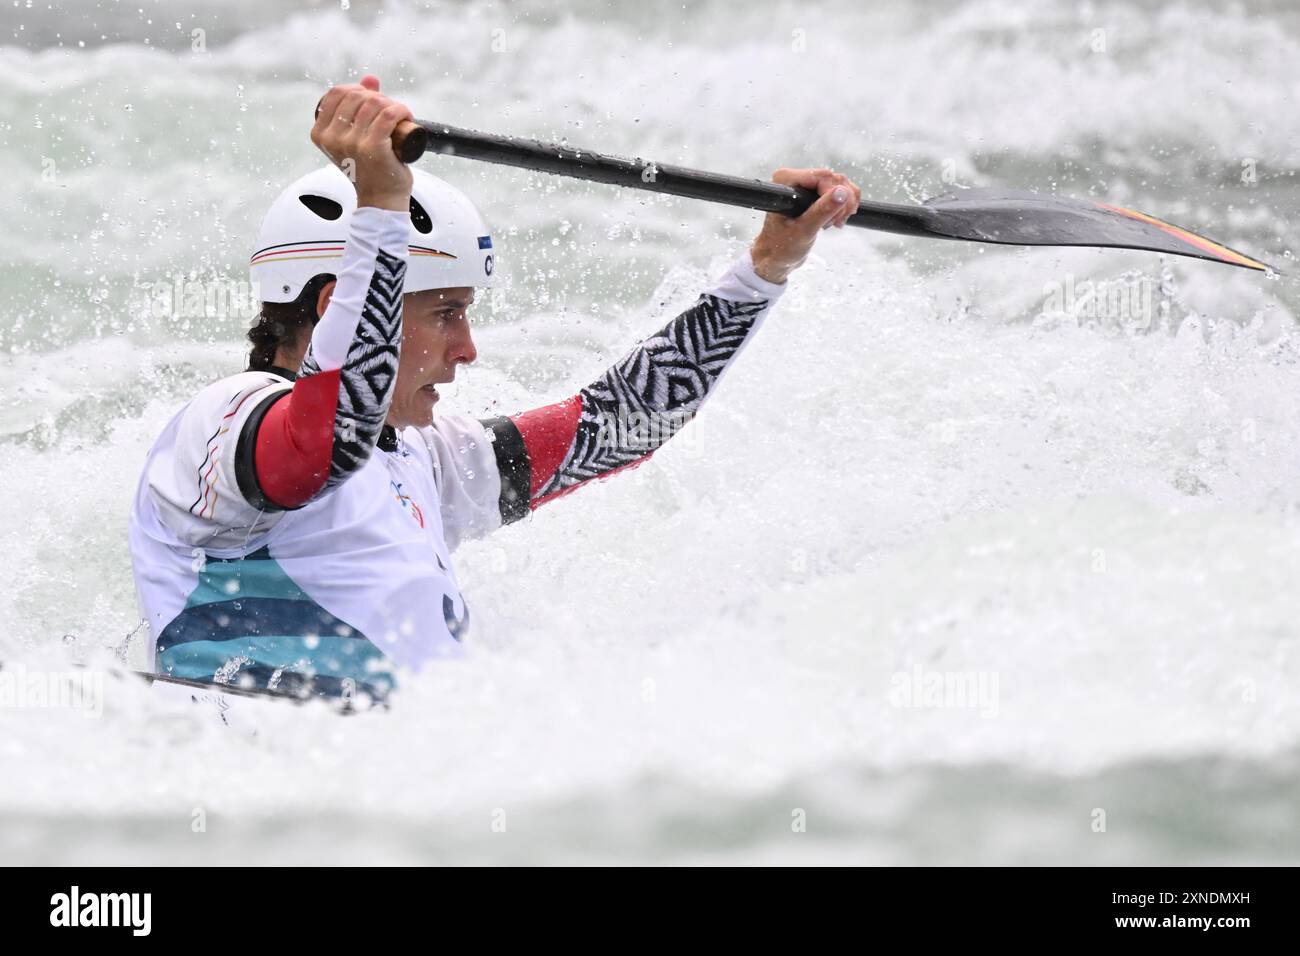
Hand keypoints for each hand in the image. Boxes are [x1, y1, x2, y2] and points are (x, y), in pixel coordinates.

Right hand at [311, 75, 413, 211]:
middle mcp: (333, 138)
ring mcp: (352, 143)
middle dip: (378, 97)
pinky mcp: (373, 147)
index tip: (373, 101)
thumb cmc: (369, 168)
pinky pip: (388, 115)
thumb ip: (357, 107)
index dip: (358, 90)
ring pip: (374, 103)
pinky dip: (400, 110)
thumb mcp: (355, 137)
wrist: (381, 199)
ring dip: (392, 104)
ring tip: (400, 117)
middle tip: (390, 112)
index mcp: (320, 134)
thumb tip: (370, 79)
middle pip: (357, 96)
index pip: (337, 93)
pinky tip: (406, 116)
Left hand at [749, 168, 861, 283]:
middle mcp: (795, 179)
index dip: (833, 195)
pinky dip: (844, 205)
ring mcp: (806, 185)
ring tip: (835, 222)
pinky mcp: (814, 193)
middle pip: (834, 179)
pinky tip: (837, 219)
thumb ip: (822, 211)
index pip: (823, 177)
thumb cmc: (782, 246)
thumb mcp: (804, 231)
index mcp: (786, 181)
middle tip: (836, 222)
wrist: (777, 257)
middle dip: (841, 202)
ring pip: (839, 184)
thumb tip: (841, 193)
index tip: (834, 215)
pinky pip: (839, 190)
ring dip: (844, 205)